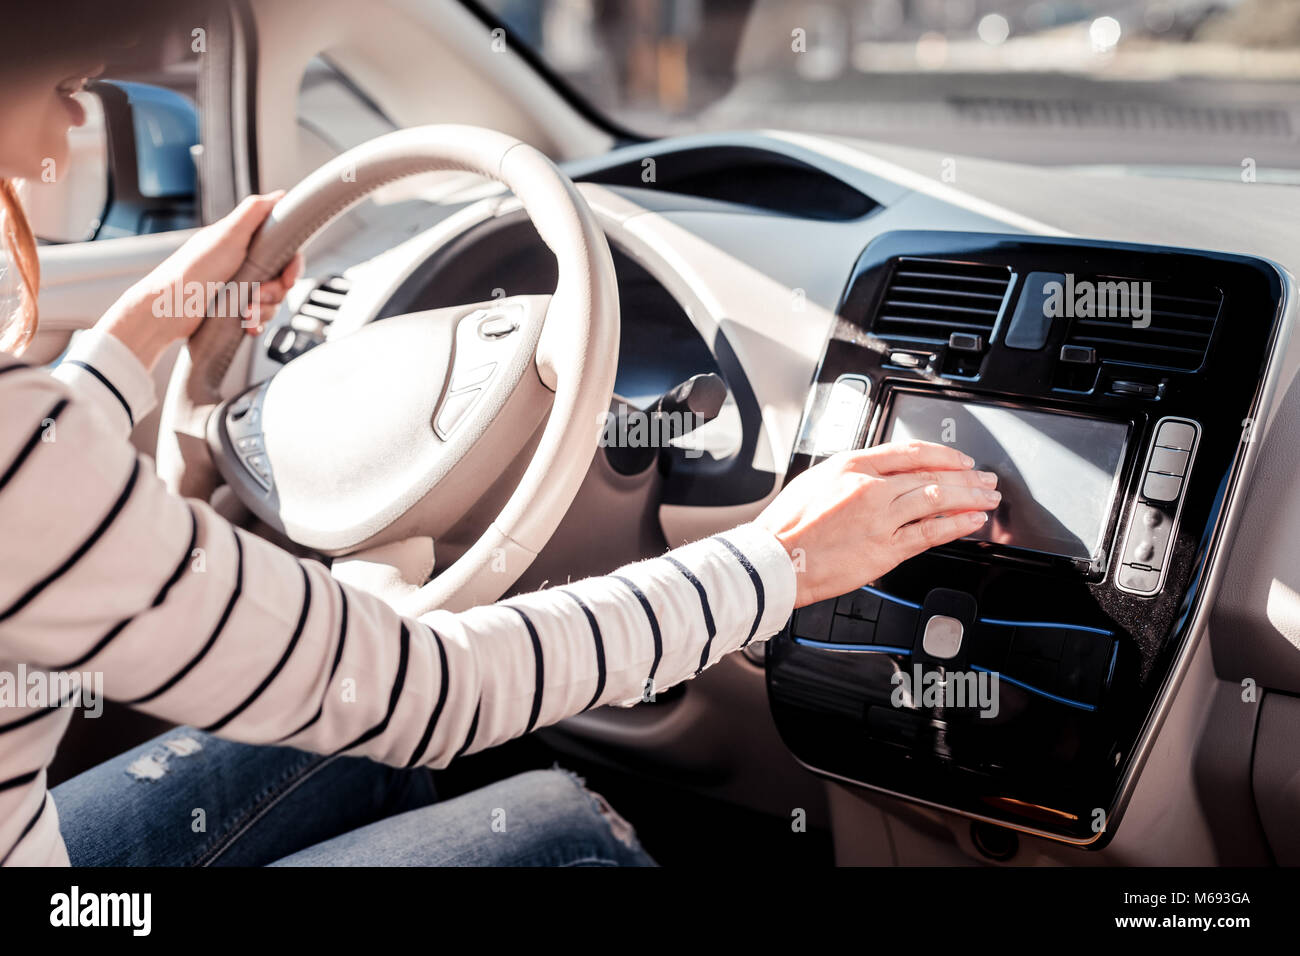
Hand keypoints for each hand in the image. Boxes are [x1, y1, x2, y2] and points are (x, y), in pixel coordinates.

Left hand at [99, 192, 303, 369]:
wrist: (170, 309)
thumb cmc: (193, 271)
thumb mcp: (227, 235)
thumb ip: (254, 213)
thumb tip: (279, 196)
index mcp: (242, 244)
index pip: (283, 252)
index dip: (292, 265)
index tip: (289, 277)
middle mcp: (242, 266)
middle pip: (281, 279)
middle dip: (275, 291)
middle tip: (258, 294)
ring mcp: (238, 290)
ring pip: (272, 302)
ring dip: (264, 310)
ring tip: (245, 310)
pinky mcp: (234, 312)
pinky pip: (260, 320)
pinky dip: (256, 323)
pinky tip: (247, 324)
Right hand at [755, 440, 999, 607]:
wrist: (774, 560)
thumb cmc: (787, 526)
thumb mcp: (817, 481)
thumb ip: (851, 475)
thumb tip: (881, 476)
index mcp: (851, 465)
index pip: (909, 452)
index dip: (942, 455)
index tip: (959, 460)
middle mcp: (869, 487)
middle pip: (930, 474)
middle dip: (964, 476)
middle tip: (984, 479)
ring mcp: (879, 519)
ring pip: (936, 500)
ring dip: (968, 497)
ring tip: (987, 498)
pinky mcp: (883, 550)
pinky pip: (929, 534)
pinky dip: (956, 525)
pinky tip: (972, 521)